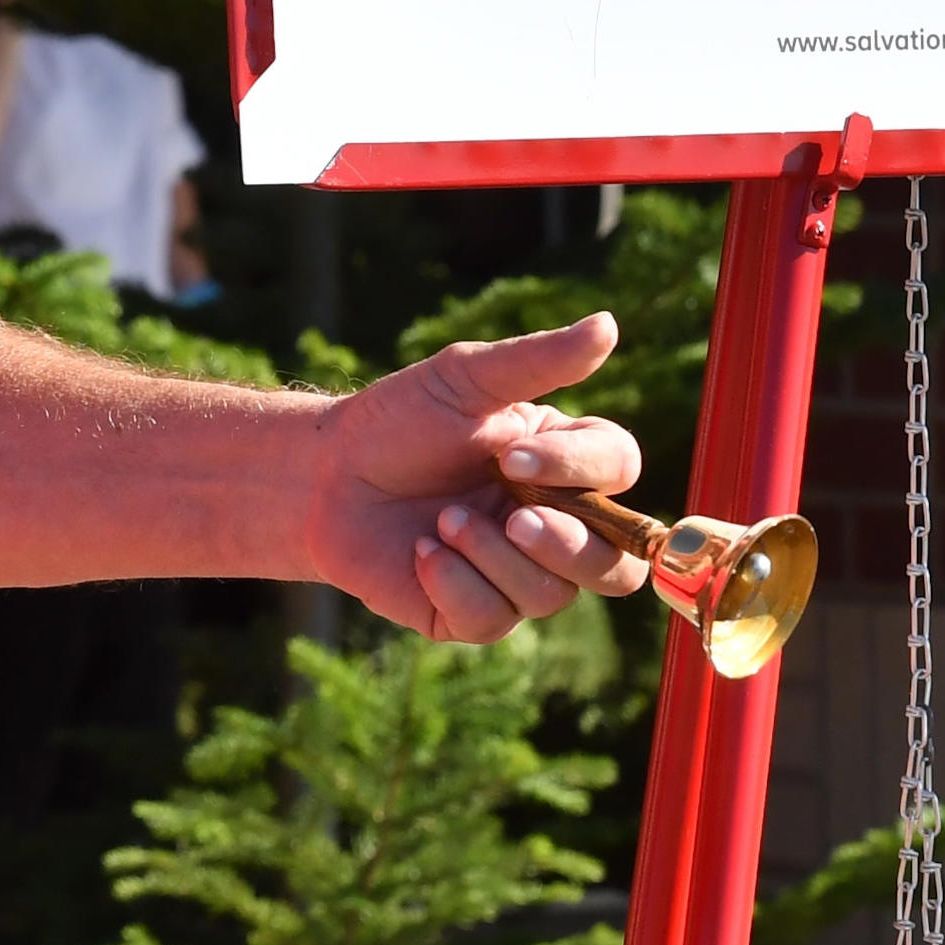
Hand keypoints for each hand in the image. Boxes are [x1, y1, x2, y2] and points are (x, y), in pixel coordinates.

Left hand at [306, 314, 648, 641]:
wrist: (325, 475)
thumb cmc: (400, 420)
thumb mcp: (465, 380)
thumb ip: (538, 360)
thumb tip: (608, 324)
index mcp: (565, 465)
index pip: (620, 473)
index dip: (582, 471)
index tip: (509, 454)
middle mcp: (555, 526)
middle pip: (617, 566)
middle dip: (570, 546)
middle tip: (515, 516)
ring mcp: (516, 576)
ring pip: (552, 595)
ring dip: (494, 555)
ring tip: (441, 520)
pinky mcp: (470, 613)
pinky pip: (493, 620)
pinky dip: (454, 583)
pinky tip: (420, 552)